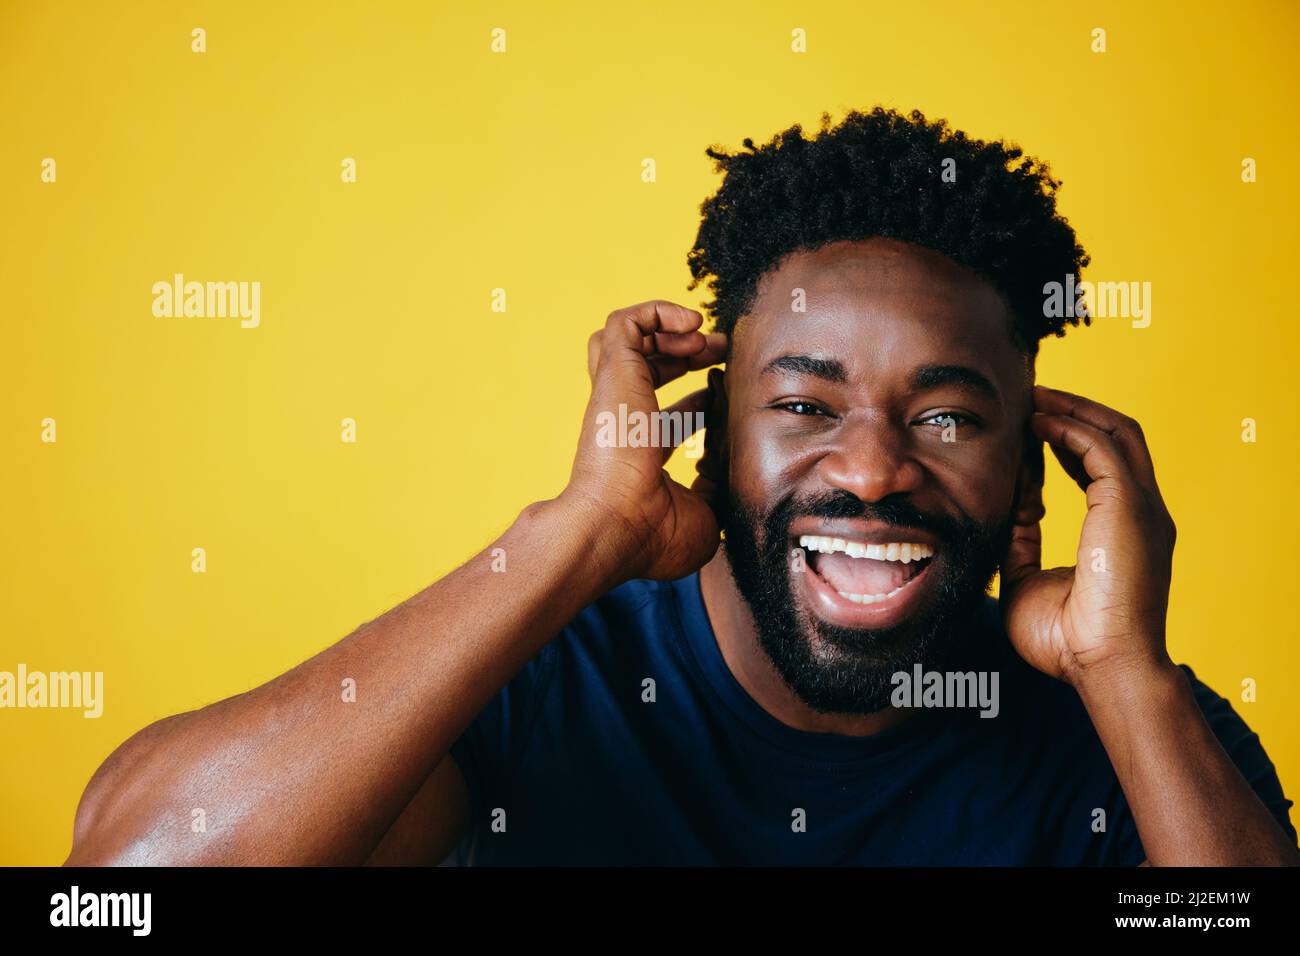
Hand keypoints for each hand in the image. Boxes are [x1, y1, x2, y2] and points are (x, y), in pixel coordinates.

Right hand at [560, 300, 727, 581]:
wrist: (617, 525)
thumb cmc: (653, 533)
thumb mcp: (706, 516)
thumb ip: (721, 487)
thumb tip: (735, 468)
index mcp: (639, 454)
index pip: (666, 416)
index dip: (700, 403)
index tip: (724, 396)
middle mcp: (622, 420)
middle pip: (648, 370)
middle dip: (690, 355)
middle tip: (722, 352)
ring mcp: (614, 394)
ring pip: (627, 339)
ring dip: (670, 331)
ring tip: (704, 337)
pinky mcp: (612, 370)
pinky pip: (627, 321)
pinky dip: (657, 311)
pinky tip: (692, 324)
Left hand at [1000, 385, 1177, 685]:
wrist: (1102, 667)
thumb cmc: (1067, 642)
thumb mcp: (1027, 580)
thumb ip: (1020, 541)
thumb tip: (1007, 507)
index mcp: (1125, 529)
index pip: (1101, 465)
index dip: (1064, 441)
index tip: (1028, 429)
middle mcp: (1142, 512)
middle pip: (1118, 437)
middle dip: (1075, 410)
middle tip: (1031, 396)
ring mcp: (1141, 508)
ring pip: (1116, 432)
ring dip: (1073, 409)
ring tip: (1033, 396)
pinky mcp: (1129, 507)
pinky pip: (1101, 448)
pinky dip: (1069, 428)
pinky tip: (1036, 422)